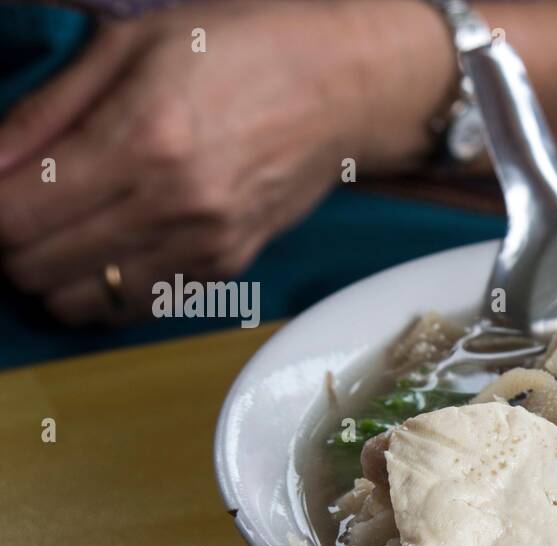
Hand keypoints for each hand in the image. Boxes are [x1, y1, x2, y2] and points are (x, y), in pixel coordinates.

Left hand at [0, 0, 454, 324]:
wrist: (343, 89)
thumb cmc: (237, 47)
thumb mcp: (129, 46)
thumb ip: (47, 111)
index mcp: (141, 141)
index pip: (14, 217)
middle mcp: (172, 209)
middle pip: (37, 268)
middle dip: (10, 242)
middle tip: (23, 205)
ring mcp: (203, 248)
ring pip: (82, 302)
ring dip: (52, 273)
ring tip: (63, 231)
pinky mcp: (227, 268)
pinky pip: (137, 307)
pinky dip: (105, 288)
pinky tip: (111, 248)